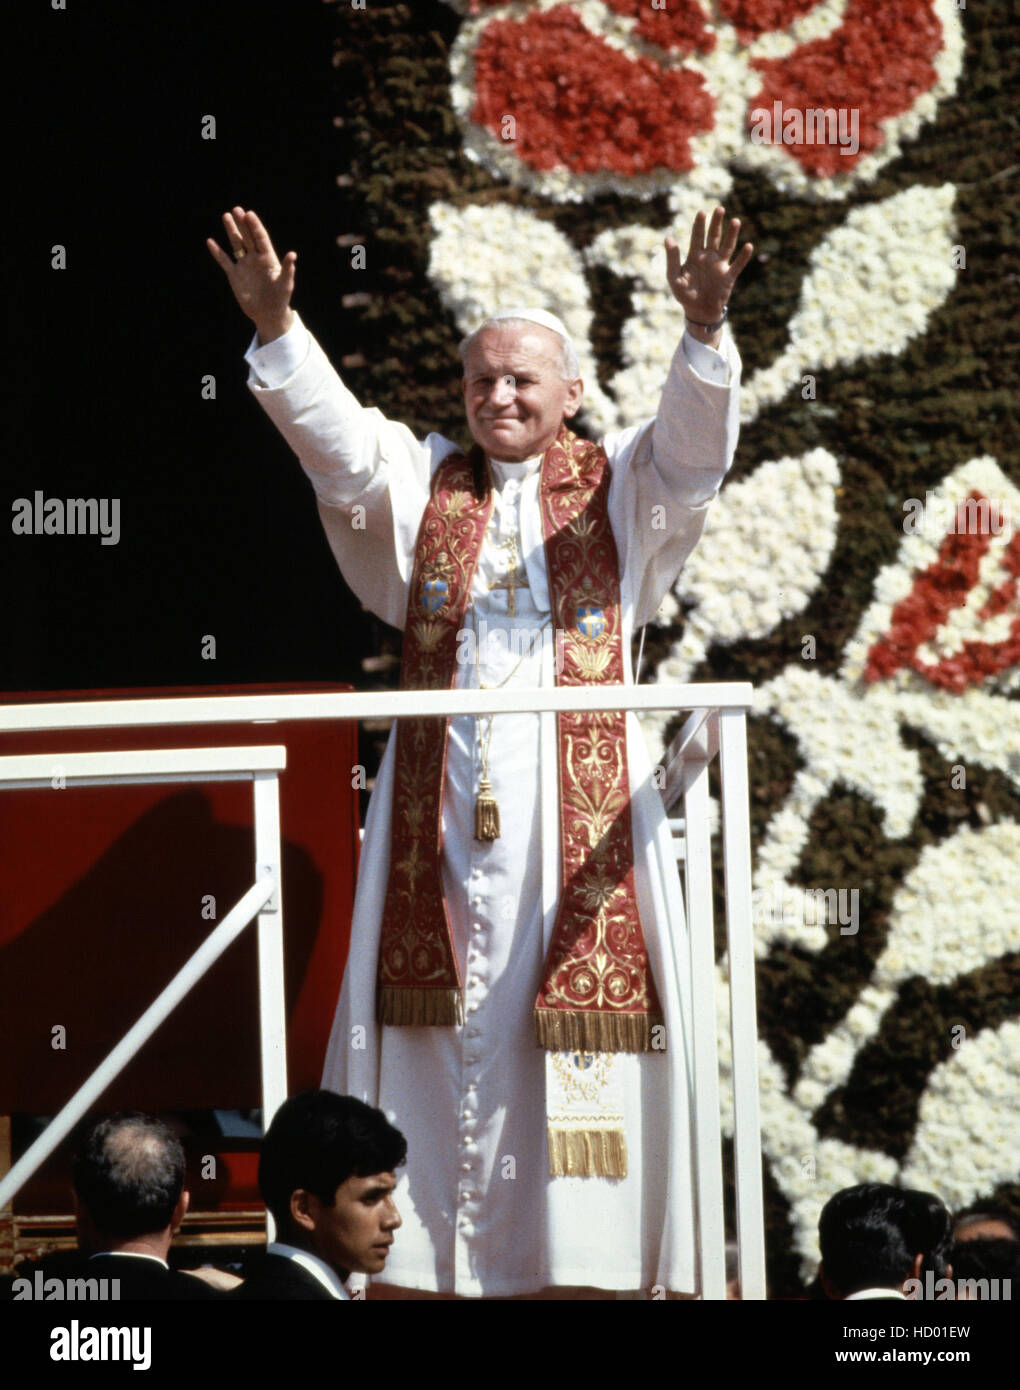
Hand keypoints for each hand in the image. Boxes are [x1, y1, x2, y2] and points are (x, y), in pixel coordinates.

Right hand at [206, 207, 296, 344]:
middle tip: (237, 209)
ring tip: (226, 216)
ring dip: (231, 231)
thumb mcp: (285, 284)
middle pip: (248, 237)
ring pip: (236, 244)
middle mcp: (256, 258)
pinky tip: (210, 242)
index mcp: (269, 258)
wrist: (268, 314)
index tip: (250, 214)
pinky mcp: (234, 275)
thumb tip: (292, 254)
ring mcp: (244, 265)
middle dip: (243, 223)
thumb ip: (288, 269)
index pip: (261, 238)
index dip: (255, 226)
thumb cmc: (280, 299)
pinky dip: (217, 252)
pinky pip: (224, 261)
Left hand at [665, 207, 752, 344]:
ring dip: (731, 234)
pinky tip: (748, 246)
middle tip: (719, 209)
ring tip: (735, 221)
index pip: (697, 236)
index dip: (699, 225)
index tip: (702, 212)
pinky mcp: (728, 277)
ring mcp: (720, 266)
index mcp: (694, 256)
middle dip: (716, 223)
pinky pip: (737, 265)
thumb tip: (668, 238)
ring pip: (727, 246)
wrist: (698, 312)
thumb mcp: (674, 277)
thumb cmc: (684, 294)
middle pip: (714, 236)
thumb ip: (672, 259)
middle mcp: (708, 257)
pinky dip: (743, 257)